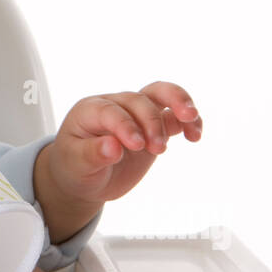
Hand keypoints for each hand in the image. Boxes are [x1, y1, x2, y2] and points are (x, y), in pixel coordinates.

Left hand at [41, 81, 202, 207]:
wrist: (85, 176)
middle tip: (158, 149)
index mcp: (90, 111)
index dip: (125, 125)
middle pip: (138, 100)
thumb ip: (92, 154)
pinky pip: (173, 116)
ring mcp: (135, 113)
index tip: (137, 145)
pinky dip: (188, 121)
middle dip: (151, 122)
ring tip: (190, 119)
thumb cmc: (75, 167)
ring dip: (177, 103)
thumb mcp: (77, 165)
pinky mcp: (153, 126)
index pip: (111, 111)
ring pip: (159, 94)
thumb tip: (113, 147)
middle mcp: (114, 106)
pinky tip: (195, 134)